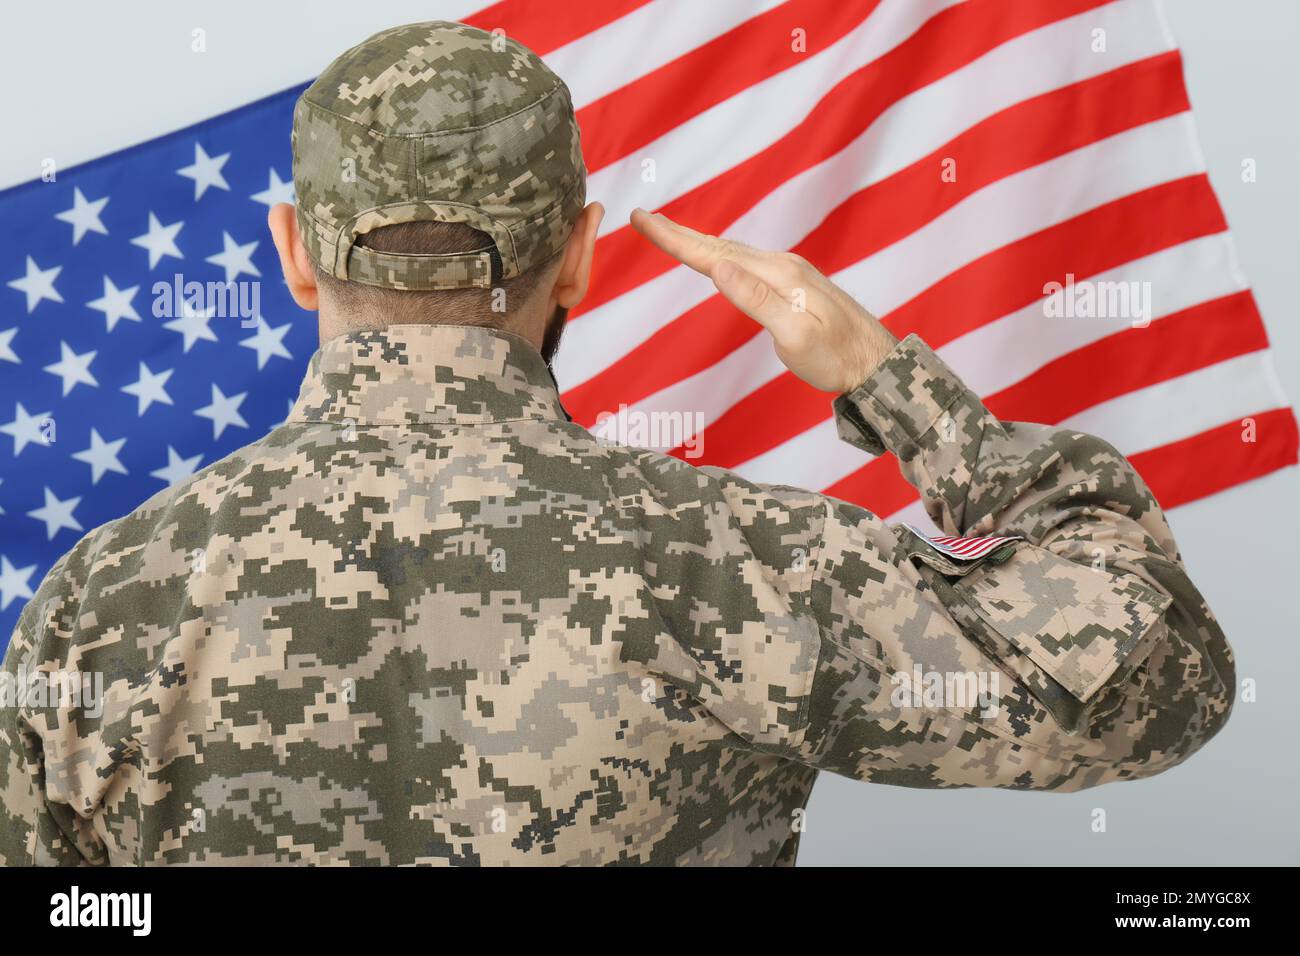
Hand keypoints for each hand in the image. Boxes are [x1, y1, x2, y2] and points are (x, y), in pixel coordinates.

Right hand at [629, 209, 897, 392]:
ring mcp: (789, 272)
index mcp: (777, 275)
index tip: (641, 220)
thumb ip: (756, 300)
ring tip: (669, 232)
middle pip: (719, 246)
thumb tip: (718, 269)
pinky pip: (747, 262)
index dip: (674, 239)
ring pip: (732, 252)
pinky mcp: (794, 283)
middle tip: (642, 218)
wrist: (876, 361)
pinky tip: (716, 257)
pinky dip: (721, 254)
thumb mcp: (794, 336)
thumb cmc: (836, 359)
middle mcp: (782, 265)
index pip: (713, 255)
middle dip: (678, 233)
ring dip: (698, 241)